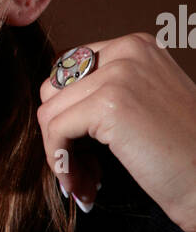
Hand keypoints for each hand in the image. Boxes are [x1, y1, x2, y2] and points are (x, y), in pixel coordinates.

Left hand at [37, 32, 195, 231]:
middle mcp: (128, 50)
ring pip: (50, 113)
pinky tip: (80, 185)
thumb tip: (52, 107)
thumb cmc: (184, 153)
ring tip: (82, 183)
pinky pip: (55, 131)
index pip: (67, 72)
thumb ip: (107, 92)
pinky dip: (61, 163)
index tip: (80, 151)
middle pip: (53, 90)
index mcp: (137, 46)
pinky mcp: (107, 104)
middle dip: (59, 134)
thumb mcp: (147, 103)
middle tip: (81, 171)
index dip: (66, 115)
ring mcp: (118, 74)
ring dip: (59, 155)